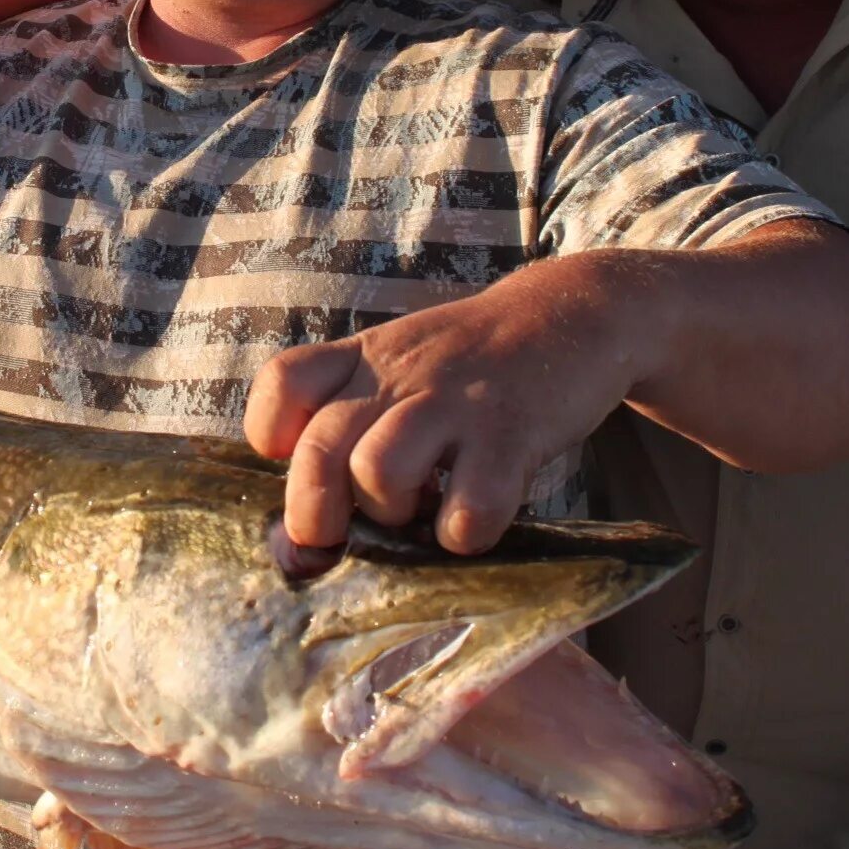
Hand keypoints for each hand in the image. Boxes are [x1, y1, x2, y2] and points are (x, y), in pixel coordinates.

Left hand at [243, 256, 641, 553]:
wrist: (576, 311)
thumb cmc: (474, 362)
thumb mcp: (402, 364)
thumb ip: (353, 422)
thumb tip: (303, 533)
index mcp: (363, 358)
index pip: (282, 382)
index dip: (272, 434)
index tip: (297, 462)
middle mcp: (398, 376)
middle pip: (318, 448)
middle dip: (314, 514)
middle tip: (339, 537)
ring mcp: (455, 401)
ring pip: (379, 470)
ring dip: (392, 512)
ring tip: (419, 511)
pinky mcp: (513, 431)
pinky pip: (471, 506)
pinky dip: (464, 532)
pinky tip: (474, 519)